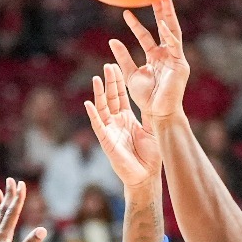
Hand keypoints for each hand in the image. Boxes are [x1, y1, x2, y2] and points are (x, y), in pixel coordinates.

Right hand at [85, 62, 162, 190]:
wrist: (146, 176)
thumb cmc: (150, 156)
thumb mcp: (151, 129)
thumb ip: (148, 113)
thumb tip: (152, 97)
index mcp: (127, 118)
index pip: (121, 96)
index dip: (118, 82)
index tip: (116, 66)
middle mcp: (116, 122)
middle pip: (111, 98)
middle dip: (109, 82)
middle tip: (108, 65)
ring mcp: (110, 130)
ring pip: (102, 108)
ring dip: (98, 94)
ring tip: (97, 78)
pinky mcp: (106, 141)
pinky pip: (98, 126)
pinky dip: (93, 115)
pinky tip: (89, 103)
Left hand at [111, 0, 189, 124]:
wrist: (158, 113)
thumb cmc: (146, 98)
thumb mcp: (131, 74)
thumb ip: (123, 57)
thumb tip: (113, 40)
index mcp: (157, 57)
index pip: (147, 35)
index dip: (137, 24)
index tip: (125, 12)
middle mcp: (167, 55)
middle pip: (165, 27)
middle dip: (161, 11)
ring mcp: (175, 58)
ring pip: (172, 31)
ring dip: (168, 15)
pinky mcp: (180, 65)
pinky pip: (175, 46)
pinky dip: (169, 34)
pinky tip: (162, 23)